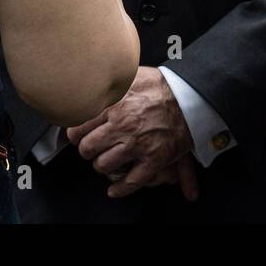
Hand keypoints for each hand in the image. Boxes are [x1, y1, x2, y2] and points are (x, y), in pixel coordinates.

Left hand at [66, 66, 195, 199]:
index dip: (75, 133)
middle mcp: (122, 125)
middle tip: (91, 147)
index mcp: (114, 105)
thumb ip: (108, 83)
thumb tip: (89, 83)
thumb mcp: (130, 76)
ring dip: (101, 165)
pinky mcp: (153, 159)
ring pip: (103, 165)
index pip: (78, 127)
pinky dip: (120, 189)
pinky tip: (114, 190)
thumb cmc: (161, 85)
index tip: (78, 134)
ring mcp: (137, 144)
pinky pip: (131, 182)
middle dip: (87, 149)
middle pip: (87, 148)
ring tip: (104, 160)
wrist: (190, 97)